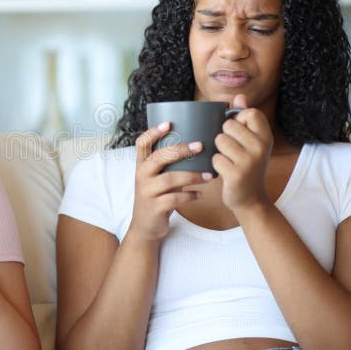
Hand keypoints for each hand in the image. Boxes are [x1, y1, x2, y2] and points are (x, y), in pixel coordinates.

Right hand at [130, 122, 210, 240]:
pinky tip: (200, 194)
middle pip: (159, 157)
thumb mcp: (157, 177)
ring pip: (170, 179)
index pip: (142, 143)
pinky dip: (190, 196)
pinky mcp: (154, 207)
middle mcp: (141, 175)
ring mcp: (147, 191)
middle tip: (200, 146)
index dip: (153, 132)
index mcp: (141, 165)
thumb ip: (168, 164)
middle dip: (180, 150)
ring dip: (193, 176)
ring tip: (209, 176)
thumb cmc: (157, 196)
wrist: (145, 226)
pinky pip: (175, 198)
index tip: (168, 123)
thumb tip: (196, 146)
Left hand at [212, 94, 272, 212]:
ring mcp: (250, 161)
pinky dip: (215, 165)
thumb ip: (244, 118)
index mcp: (266, 136)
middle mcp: (261, 147)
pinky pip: (215, 158)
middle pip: (229, 125)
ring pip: (219, 140)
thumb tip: (239, 96)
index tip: (240, 133)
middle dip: (224, 136)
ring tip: (228, 160)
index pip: (249, 112)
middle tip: (232, 151)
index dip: (238, 120)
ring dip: (219, 151)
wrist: (250, 199)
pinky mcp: (236, 174)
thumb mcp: (251, 142)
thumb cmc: (246, 166)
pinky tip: (225, 172)